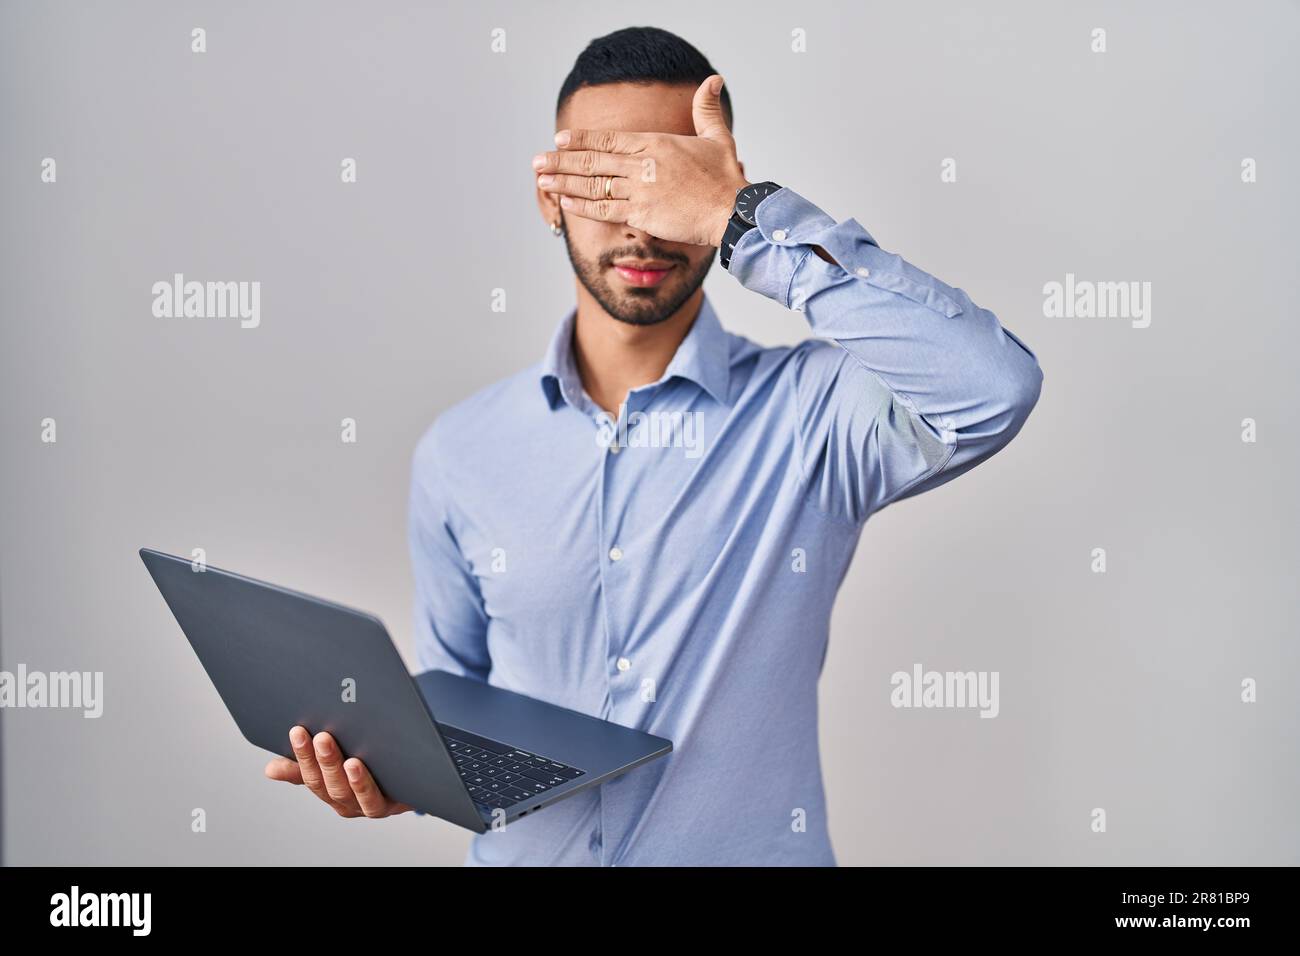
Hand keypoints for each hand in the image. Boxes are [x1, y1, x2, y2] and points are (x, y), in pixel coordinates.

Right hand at [264, 726, 412, 818]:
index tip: (296, 730)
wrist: (419, 774)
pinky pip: (374, 800)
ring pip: (348, 793)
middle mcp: (346, 801)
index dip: (300, 755)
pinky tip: (358, 766)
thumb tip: (270, 769)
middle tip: (320, 735)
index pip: (308, 775)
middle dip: (321, 760)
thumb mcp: (337, 760)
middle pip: (327, 785)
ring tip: (339, 752)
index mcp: (329, 789)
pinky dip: (364, 784)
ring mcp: (367, 805)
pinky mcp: (391, 805)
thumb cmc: (374, 763)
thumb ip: (306, 765)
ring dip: (341, 772)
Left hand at [534, 74, 748, 247]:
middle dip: (561, 161)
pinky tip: (564, 200)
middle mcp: (643, 165)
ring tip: (541, 180)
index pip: (609, 139)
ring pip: (593, 185)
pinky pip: (605, 210)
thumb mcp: (717, 137)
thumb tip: (713, 79)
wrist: (732, 211)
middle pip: (593, 161)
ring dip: (564, 182)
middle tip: (537, 161)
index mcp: (656, 143)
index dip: (581, 140)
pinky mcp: (642, 215)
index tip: (559, 139)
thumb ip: (707, 109)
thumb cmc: (726, 178)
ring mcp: (640, 191)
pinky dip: (582, 205)